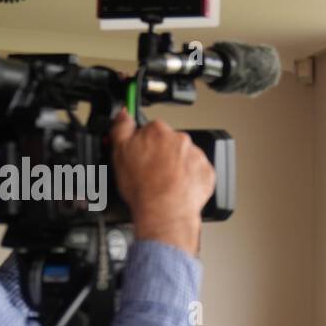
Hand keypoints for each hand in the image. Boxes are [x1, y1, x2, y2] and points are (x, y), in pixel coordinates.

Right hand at [110, 109, 213, 254]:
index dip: (145, 145)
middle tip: (153, 173)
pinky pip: (198, 172)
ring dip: (177, 167)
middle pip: (169, 143)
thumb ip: (121, 128)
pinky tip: (178, 188)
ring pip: (185, 157)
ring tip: (165, 183)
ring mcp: (196, 156)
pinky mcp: (207, 172)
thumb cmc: (143, 188)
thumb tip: (123, 114)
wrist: (165, 212)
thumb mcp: (119, 153)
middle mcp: (180, 140)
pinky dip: (190, 178)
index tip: (143, 156)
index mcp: (158, 131)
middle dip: (162, 155)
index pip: (151, 130)